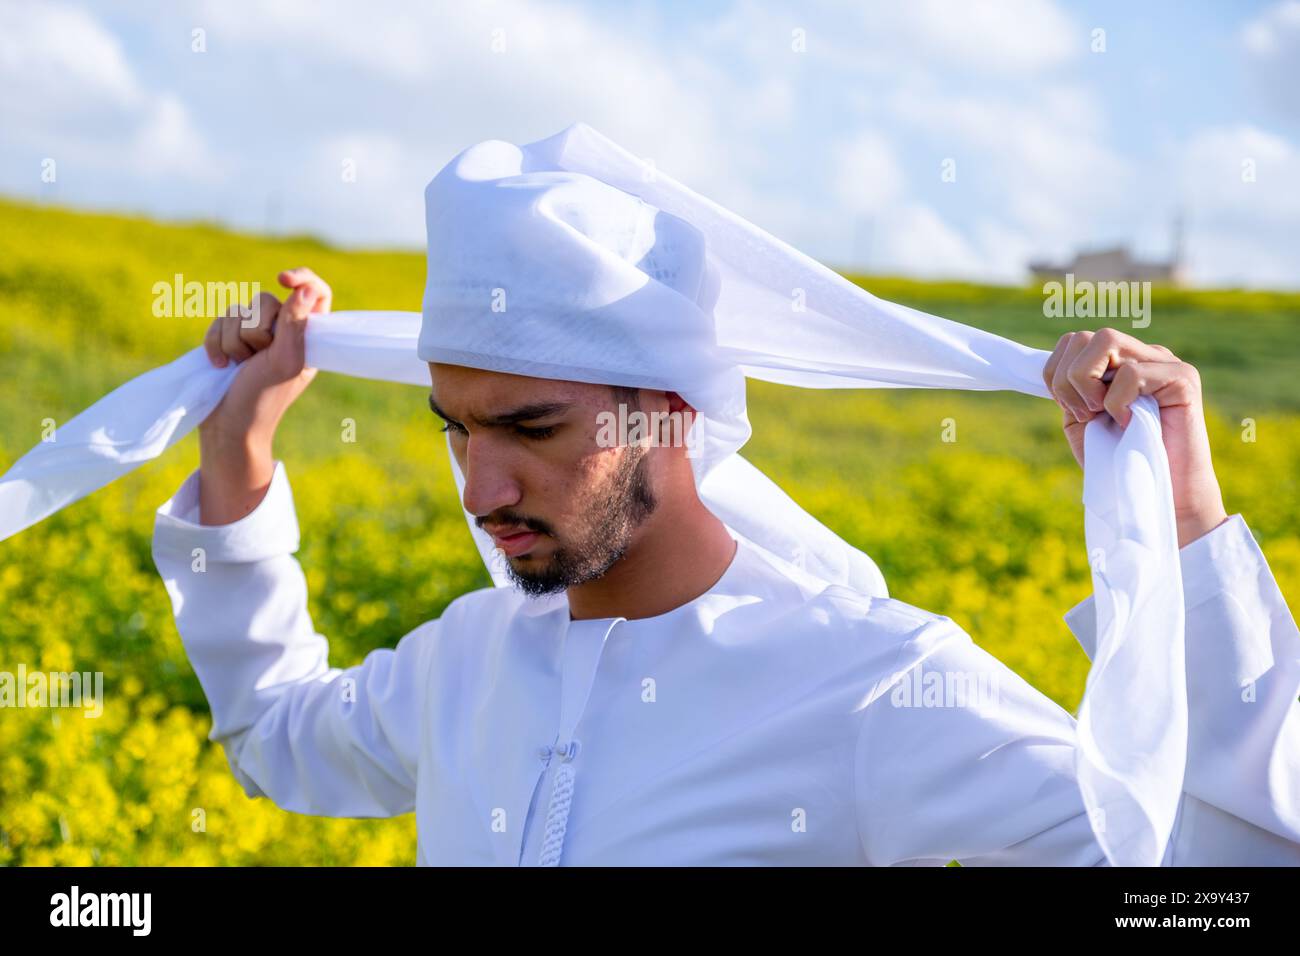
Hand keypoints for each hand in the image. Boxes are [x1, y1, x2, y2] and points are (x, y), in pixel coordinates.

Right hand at [200, 267, 330, 448]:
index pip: (315, 292)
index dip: (302, 278)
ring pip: (236, 310)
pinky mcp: (227, 340)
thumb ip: (296, 325)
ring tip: (240, 367)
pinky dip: (214, 345)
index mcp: (307, 336)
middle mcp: (283, 332)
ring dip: (233, 342)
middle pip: (265, 300)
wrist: (228, 425)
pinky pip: (216, 322)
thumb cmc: (263, 398)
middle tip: (258, 359)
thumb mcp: (285, 362)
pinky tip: (219, 366)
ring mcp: (253, 335)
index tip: (283, 280)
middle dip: (255, 331)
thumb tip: (306, 289)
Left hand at [1042, 327, 1227, 547]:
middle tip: (1084, 414)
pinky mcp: (1183, 378)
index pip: (1072, 342)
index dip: (1055, 374)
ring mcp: (1165, 362)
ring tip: (1101, 415)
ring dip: (1087, 383)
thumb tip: (1053, 364)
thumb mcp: (1081, 419)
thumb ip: (1069, 388)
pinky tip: (1128, 424)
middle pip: (1082, 336)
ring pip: (1105, 339)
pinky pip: (1131, 372)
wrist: (1157, 495)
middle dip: (1066, 379)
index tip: (1071, 409)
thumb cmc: (1118, 461)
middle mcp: (1143, 355)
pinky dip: (1116, 402)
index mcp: (1119, 362)